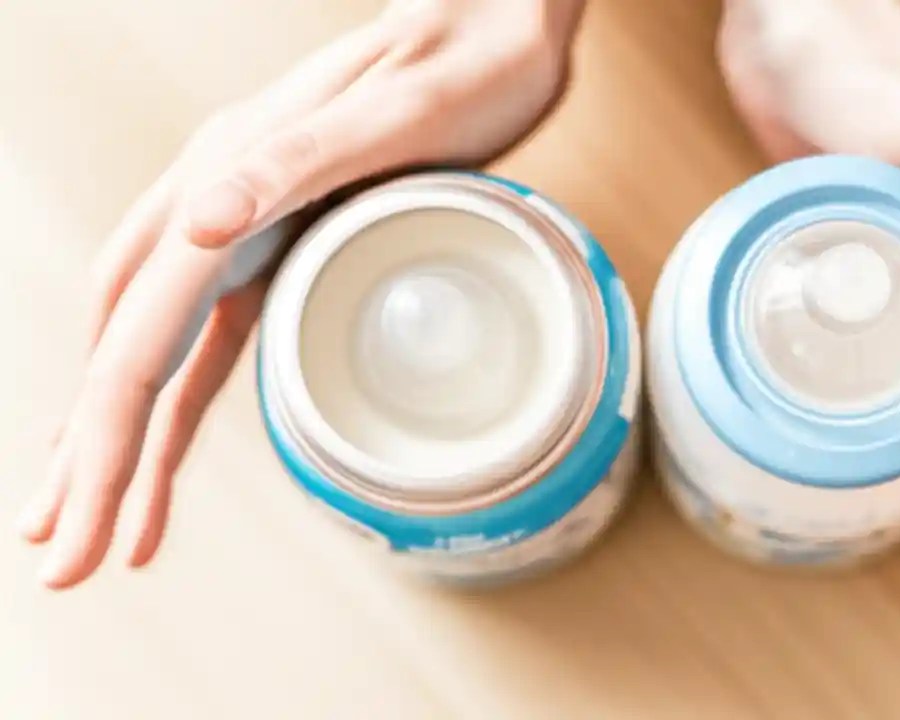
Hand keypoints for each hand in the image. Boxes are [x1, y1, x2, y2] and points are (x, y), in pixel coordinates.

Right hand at [17, 0, 583, 588]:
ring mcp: (243, 225)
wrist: (501, 28)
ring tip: (98, 522)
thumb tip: (201, 222)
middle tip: (65, 556)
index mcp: (224, 181)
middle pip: (126, 355)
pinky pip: (212, 339)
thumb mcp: (392, 117)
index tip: (78, 529)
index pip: (138, 338)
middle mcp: (215, 206)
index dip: (104, 442)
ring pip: (157, 354)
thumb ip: (294, 164)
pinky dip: (185, 405)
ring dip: (126, 441)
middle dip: (94, 461)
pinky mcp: (282, 240)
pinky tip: (168, 449)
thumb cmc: (462, 68)